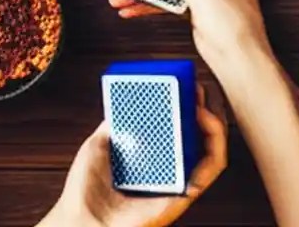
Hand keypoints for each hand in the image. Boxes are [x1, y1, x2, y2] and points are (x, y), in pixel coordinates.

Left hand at [40, 88, 227, 226]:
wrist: (82, 219)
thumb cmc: (85, 192)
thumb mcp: (99, 144)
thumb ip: (114, 123)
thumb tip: (126, 100)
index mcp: (153, 160)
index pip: (181, 130)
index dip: (188, 105)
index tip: (185, 84)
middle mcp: (171, 170)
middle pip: (202, 135)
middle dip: (205, 106)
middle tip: (196, 86)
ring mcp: (181, 181)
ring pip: (214, 147)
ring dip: (215, 118)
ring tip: (202, 98)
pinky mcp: (187, 192)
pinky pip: (213, 165)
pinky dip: (216, 139)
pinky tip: (205, 118)